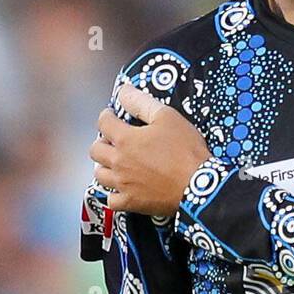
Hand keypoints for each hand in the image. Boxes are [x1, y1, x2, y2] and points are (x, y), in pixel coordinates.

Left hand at [89, 84, 211, 215]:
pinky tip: (121, 188)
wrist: (198, 184)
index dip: (106, 116)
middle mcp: (119, 162)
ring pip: (99, 175)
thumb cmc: (185, 151)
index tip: (111, 115)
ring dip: (104, 166)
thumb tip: (124, 91)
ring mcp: (123, 184)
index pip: (103, 123)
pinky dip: (113, 193)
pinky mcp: (131, 202)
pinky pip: (111, 200)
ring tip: (115, 162)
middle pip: (95, 150)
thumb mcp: (167, 117)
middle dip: (102, 141)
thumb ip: (142, 102)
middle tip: (113, 140)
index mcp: (125, 139)